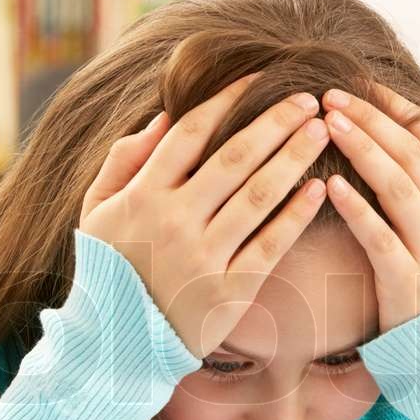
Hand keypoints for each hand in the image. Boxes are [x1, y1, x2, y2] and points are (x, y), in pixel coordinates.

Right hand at [78, 73, 330, 357]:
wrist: (114, 344)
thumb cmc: (109, 269)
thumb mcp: (97, 210)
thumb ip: (124, 160)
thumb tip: (165, 115)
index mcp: (143, 194)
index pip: (191, 132)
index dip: (229, 98)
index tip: (260, 76)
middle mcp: (175, 220)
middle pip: (235, 157)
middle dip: (276, 122)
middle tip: (309, 97)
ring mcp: (204, 256)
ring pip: (258, 196)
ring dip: (294, 158)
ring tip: (322, 131)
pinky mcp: (229, 290)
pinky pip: (270, 245)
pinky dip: (297, 215)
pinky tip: (321, 189)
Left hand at [321, 84, 419, 332]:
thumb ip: (412, 179)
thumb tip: (379, 124)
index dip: (394, 105)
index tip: (358, 81)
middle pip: (412, 154)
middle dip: (372, 119)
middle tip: (331, 96)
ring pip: (401, 188)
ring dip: (364, 151)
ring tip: (330, 125)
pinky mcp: (408, 280)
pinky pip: (382, 238)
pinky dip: (358, 208)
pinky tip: (331, 185)